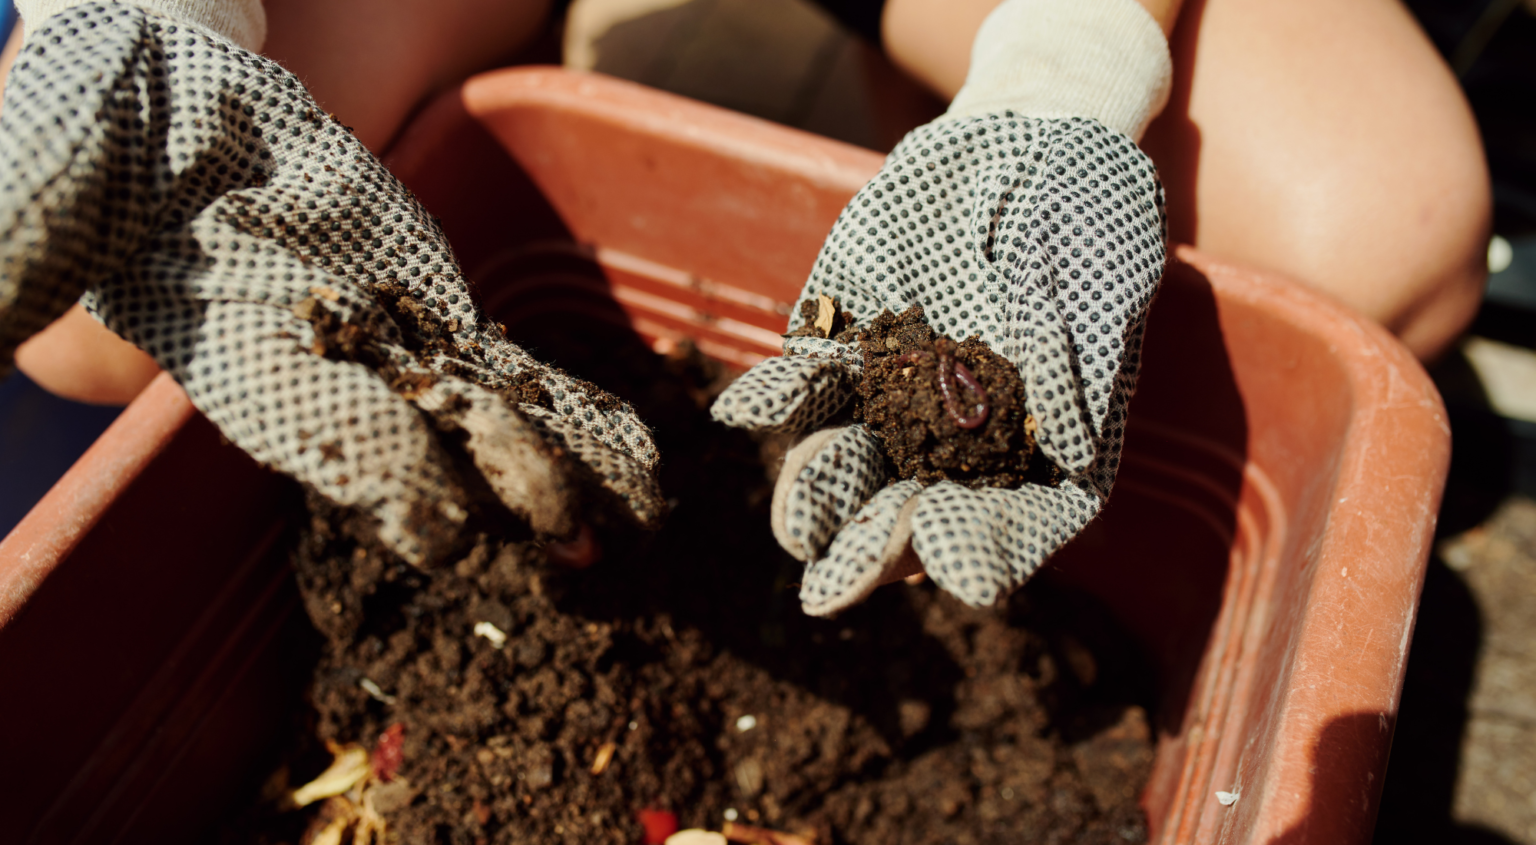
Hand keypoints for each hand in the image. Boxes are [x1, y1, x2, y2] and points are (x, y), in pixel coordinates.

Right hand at [0, 3, 663, 563]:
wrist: (186, 114)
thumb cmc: (120, 143)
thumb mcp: (53, 187)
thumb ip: (27, 247)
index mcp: (252, 377)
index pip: (335, 446)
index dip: (394, 485)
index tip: (449, 525)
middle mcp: (336, 389)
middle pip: (437, 460)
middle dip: (504, 503)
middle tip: (574, 545)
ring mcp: (400, 362)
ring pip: (496, 434)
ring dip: (564, 479)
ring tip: (634, 520)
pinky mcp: (448, 324)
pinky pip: (523, 383)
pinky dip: (584, 421)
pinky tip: (641, 463)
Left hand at [712, 111, 1164, 613]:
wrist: (1024, 143)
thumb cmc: (1086, 217)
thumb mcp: (1098, 279)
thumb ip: (1078, 361)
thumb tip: (1073, 451)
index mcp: (1040, 450)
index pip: (1016, 521)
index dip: (980, 546)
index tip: (945, 562)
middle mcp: (961, 443)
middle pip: (917, 510)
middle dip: (873, 548)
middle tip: (831, 590)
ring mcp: (892, 401)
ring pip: (850, 459)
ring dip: (818, 488)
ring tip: (794, 521)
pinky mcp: (837, 351)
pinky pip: (802, 383)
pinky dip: (775, 397)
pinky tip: (742, 410)